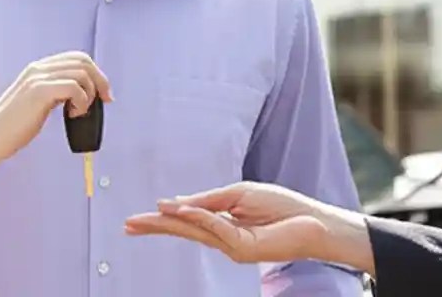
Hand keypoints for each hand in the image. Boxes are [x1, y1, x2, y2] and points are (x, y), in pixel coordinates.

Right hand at [0, 51, 112, 161]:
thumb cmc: (14, 127)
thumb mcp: (38, 102)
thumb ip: (56, 92)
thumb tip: (83, 93)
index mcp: (38, 69)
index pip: (77, 57)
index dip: (96, 73)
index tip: (104, 94)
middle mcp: (38, 68)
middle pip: (83, 60)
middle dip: (100, 80)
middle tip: (105, 101)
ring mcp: (37, 78)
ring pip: (81, 73)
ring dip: (89, 94)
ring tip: (79, 112)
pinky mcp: (39, 91)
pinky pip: (74, 87)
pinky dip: (81, 101)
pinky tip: (72, 115)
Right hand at [124, 181, 368, 268]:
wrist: (313, 222)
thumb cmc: (282, 206)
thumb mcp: (240, 193)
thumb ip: (209, 200)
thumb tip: (177, 203)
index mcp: (223, 223)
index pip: (187, 220)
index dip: (164, 217)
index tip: (141, 215)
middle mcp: (223, 238)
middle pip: (183, 230)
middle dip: (155, 227)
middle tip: (128, 225)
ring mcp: (231, 246)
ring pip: (193, 231)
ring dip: (168, 222)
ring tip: (142, 220)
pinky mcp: (242, 248)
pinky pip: (214, 228)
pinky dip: (197, 217)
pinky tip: (179, 210)